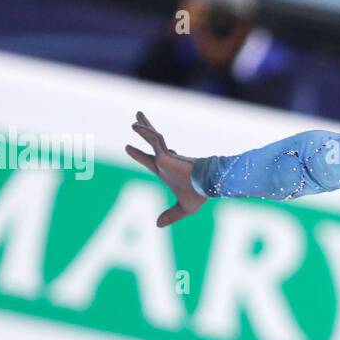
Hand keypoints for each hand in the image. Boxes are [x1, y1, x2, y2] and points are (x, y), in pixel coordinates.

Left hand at [126, 111, 205, 226]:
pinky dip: (145, 133)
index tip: (131, 148)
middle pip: (152, 144)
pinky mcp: (166, 155)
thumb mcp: (184, 208)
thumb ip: (171, 215)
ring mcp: (166, 157)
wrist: (208, 186)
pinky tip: (135, 126)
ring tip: (137, 114)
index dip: (143, 155)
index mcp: (168, 172)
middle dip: (145, 132)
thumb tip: (157, 225)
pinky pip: (153, 140)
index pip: (154, 160)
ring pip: (153, 137)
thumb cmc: (199, 195)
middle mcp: (167, 162)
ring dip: (145, 126)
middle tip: (136, 123)